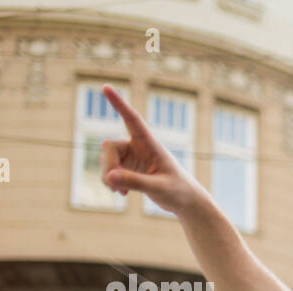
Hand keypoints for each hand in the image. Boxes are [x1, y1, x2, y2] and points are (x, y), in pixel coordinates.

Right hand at [98, 84, 204, 213]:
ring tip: (119, 192)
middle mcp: (138, 146)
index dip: (119, 104)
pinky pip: (110, 171)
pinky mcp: (129, 168)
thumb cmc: (179, 191)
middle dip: (107, 166)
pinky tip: (122, 194)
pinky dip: (111, 182)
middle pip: (109, 146)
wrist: (186, 202)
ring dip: (108, 176)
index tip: (106, 87)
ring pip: (106, 159)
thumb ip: (136, 182)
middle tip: (113, 186)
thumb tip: (110, 176)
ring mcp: (132, 157)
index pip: (132, 119)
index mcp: (150, 144)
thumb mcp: (159, 188)